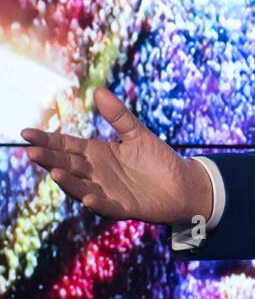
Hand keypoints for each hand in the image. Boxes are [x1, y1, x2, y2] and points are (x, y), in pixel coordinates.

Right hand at [20, 87, 211, 226]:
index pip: (66, 146)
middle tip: (31, 152)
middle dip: (49, 160)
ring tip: (55, 172)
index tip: (26, 133)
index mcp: (96, 154)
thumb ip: (118, 115)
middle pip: (68, 166)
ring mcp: (108, 192)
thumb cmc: (158, 159)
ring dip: (68, 182)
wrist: (184, 184)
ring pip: (81, 188)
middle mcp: (97, 174)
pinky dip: (98, 203)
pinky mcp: (125, 207)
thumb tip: (98, 90)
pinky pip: (108, 206)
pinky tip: (90, 198)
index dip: (46, 140)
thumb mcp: (137, 133)